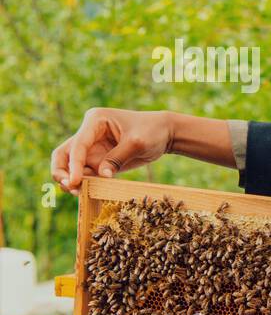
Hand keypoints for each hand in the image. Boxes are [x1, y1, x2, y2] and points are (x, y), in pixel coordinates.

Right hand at [51, 108, 173, 193]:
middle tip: (69, 187)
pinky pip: (86, 173)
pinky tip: (86, 193)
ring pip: (71, 166)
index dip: (74, 164)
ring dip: (71, 180)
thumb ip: (118, 158)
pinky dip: (84, 183)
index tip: (75, 181)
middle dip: (61, 171)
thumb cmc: (152, 131)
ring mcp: (92, 147)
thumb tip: (102, 176)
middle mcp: (88, 133)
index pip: (78, 145)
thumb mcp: (137, 143)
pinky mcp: (99, 160)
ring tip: (78, 193)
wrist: (165, 133)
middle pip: (64, 153)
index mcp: (95, 120)